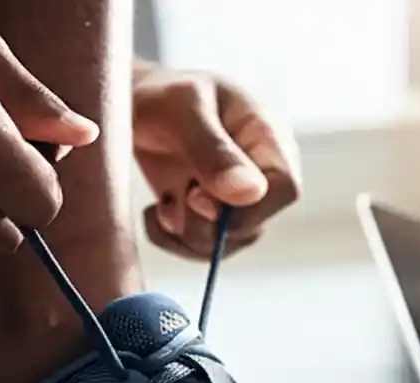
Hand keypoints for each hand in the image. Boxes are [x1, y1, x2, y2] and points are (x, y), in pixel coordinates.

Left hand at [133, 62, 300, 259]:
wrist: (134, 104)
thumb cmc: (162, 95)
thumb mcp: (183, 110)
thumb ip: (213, 150)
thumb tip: (249, 192)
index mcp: (267, 137)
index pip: (285, 189)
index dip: (247, 207)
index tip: (196, 197)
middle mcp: (259, 172)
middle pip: (251, 227)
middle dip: (205, 225)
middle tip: (175, 197)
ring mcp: (235, 198)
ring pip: (225, 245)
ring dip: (184, 235)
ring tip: (160, 204)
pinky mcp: (209, 216)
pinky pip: (200, 248)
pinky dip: (171, 240)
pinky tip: (154, 213)